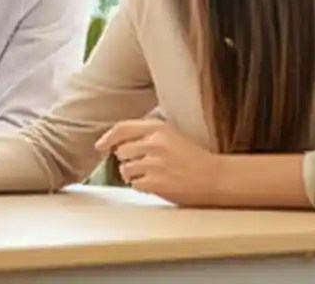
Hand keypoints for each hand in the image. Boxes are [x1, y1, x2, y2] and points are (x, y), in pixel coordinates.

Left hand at [95, 119, 220, 205]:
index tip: (100, 147)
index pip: (122, 128)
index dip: (107, 138)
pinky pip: (135, 184)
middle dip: (127, 160)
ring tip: (152, 175)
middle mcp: (155, 143)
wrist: (214, 177)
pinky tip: (157, 184)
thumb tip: (115, 142)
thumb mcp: (170, 136)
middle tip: (144, 165)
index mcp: (158, 128)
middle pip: (121, 152)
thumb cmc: (191, 158)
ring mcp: (155, 163)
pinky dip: (142, 186)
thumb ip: (145, 135)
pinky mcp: (156, 182)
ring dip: (134, 175)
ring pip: (125, 170)